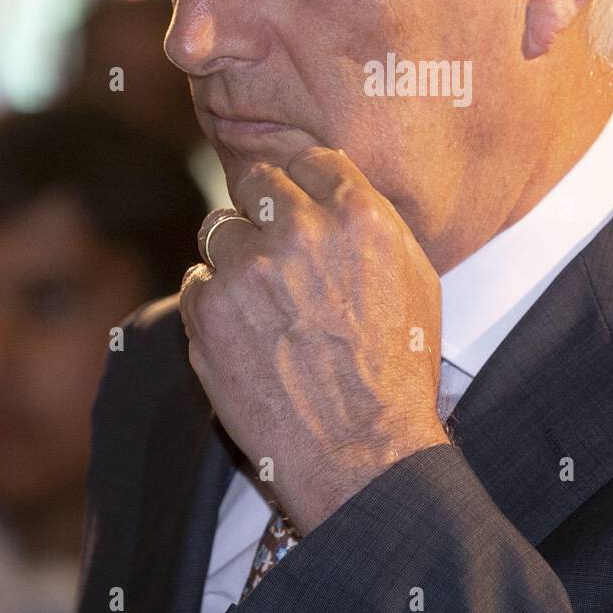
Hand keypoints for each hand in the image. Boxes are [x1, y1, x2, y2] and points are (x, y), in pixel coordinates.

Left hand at [180, 147, 449, 535]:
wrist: (359, 452)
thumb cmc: (397, 371)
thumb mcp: (416, 281)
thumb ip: (375, 224)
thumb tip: (336, 190)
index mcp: (359, 216)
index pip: (310, 160)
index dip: (301, 181)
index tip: (297, 202)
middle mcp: (301, 231)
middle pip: (258, 183)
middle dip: (262, 210)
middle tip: (272, 250)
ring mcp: (249, 269)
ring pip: (218, 228)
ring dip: (233, 255)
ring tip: (259, 301)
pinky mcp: (209, 309)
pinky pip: (196, 280)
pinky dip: (212, 302)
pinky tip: (244, 335)